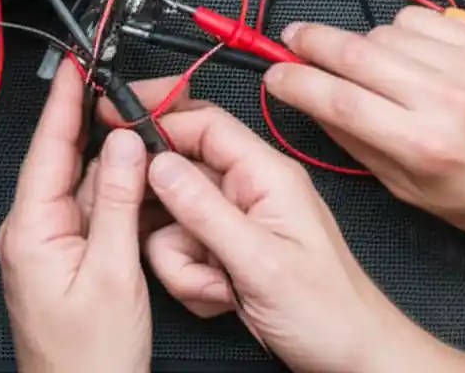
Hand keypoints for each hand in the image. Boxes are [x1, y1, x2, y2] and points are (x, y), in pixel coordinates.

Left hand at [0, 64, 192, 372]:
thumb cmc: (87, 358)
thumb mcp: (113, 273)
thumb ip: (120, 204)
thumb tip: (127, 148)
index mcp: (32, 229)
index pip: (48, 146)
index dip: (64, 100)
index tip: (76, 63)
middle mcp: (34, 231)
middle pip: (68, 160)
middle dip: (98, 121)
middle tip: (126, 87)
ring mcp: (50, 244)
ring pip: (86, 185)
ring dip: (116, 158)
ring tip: (146, 123)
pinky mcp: (68, 258)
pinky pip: (94, 211)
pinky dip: (119, 192)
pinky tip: (143, 178)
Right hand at [145, 106, 464, 372]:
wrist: (352, 358)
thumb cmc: (329, 314)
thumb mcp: (260, 261)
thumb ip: (203, 208)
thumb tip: (158, 163)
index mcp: (266, 176)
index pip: (202, 122)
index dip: (155, 116)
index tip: (112, 122)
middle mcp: (248, 191)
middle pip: (175, 174)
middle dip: (163, 215)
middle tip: (165, 239)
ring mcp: (233, 222)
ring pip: (170, 220)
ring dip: (179, 260)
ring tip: (215, 285)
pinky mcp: (224, 251)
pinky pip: (178, 251)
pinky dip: (188, 278)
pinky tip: (220, 296)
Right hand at [264, 7, 464, 246]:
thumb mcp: (409, 191)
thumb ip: (354, 142)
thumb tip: (310, 99)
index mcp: (425, 147)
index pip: (337, 100)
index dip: (295, 81)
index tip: (275, 74)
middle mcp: (451, 101)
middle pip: (355, 53)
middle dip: (311, 42)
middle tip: (292, 39)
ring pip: (385, 31)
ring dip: (363, 43)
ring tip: (369, 64)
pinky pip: (422, 16)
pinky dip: (403, 31)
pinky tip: (409, 54)